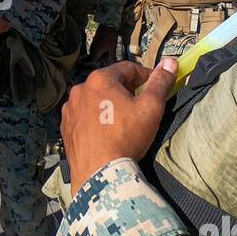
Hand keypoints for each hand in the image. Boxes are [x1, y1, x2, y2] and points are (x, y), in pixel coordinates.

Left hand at [62, 59, 177, 187]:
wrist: (99, 173)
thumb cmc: (126, 137)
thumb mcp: (151, 107)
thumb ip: (161, 82)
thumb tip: (170, 62)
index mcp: (100, 79)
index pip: (128, 68)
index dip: (145, 76)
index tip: (155, 87)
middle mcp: (80, 89)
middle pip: (109, 83)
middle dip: (126, 90)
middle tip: (140, 105)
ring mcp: (70, 109)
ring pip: (94, 99)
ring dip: (108, 104)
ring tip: (122, 121)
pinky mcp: (65, 127)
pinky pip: (83, 116)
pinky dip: (95, 119)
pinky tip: (105, 132)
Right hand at [88, 26, 118, 64]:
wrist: (108, 24)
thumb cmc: (110, 36)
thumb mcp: (112, 48)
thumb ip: (112, 57)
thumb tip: (113, 64)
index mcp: (95, 52)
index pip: (93, 62)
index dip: (99, 65)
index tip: (105, 65)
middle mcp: (92, 49)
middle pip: (95, 59)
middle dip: (101, 60)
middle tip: (109, 60)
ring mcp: (93, 45)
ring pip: (96, 54)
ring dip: (102, 56)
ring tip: (110, 54)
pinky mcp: (95, 42)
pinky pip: (97, 49)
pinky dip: (102, 51)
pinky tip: (108, 49)